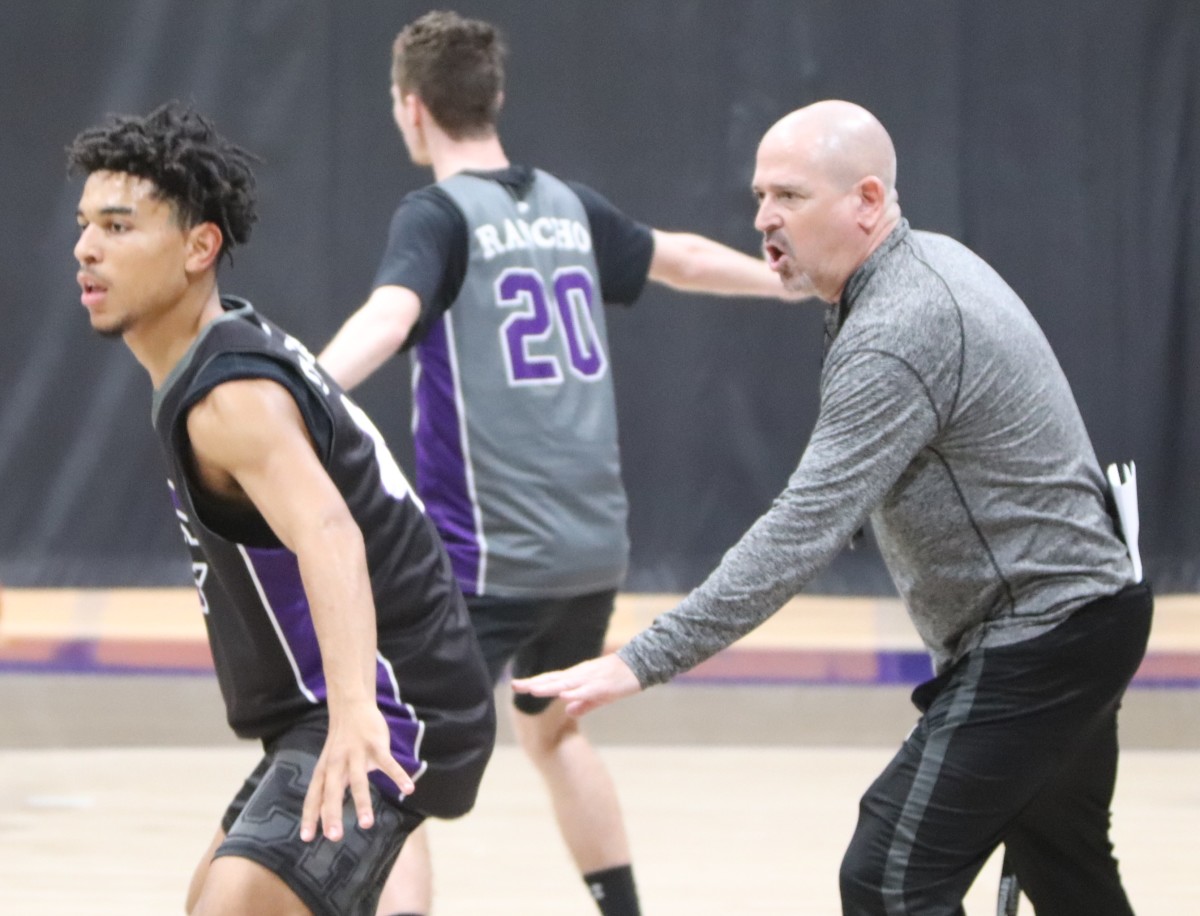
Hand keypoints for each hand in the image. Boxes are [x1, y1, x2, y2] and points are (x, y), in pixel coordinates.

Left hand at [299, 702, 414, 841]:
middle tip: (334, 837)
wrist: (351, 707)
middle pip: (332, 791)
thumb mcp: (329, 765)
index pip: (314, 796)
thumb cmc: (339, 743)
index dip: (310, 816)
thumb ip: (326, 790)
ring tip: (367, 824)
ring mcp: (357, 754)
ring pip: (358, 781)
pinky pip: (388, 764)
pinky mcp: (376, 745)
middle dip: (333, 814)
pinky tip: (409, 789)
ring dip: (362, 802)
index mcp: (324, 770)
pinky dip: (398, 776)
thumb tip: (323, 819)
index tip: (306, 839)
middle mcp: (337, 763)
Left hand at [511, 654, 641, 715]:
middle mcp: (579, 676)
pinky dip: (575, 692)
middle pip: (553, 680)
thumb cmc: (616, 680)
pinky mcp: (602, 685)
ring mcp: (590, 679)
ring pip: (566, 683)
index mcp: (576, 677)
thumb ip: (583, 703)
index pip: (550, 680)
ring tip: (533, 690)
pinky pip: (586, 690)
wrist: (638, 666)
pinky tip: (564, 695)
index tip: (515, 685)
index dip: (533, 683)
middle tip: (514, 685)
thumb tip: (569, 711)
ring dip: (549, 687)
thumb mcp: (598, 695)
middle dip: (534, 684)